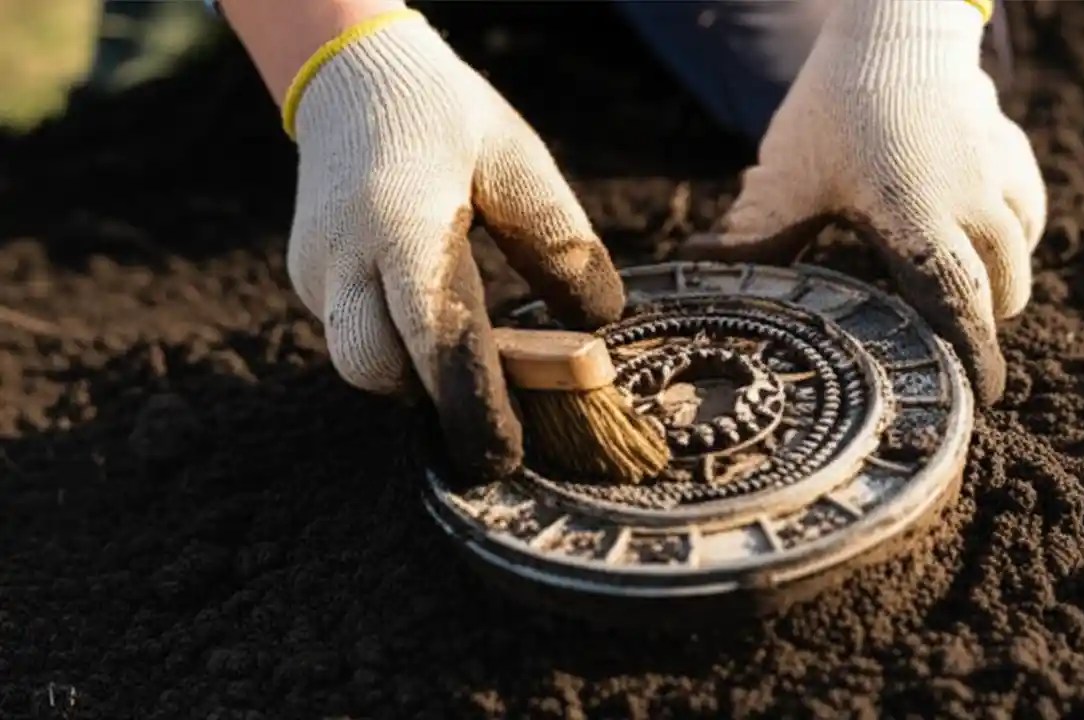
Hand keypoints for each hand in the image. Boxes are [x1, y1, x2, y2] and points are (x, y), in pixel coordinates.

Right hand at [286, 10, 623, 478]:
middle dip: (436, 399)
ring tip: (471, 345)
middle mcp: (342, 254)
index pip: (431, 330)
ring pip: (362, 365)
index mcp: (399, 219)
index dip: (470, 400)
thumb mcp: (518, 159)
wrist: (352, 83)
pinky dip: (400, 348)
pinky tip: (433, 314)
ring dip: (418, 375)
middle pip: (376, 371)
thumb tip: (596, 327)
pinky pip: (357, 339)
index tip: (505, 453)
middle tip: (502, 406)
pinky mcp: (309, 284)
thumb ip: (558, 240)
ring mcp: (315, 274)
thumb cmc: (450, 122)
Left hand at [681, 0, 1045, 403]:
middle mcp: (969, 199)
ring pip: (1017, 259)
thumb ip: (755, 229)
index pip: (954, 299)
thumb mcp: (788, 173)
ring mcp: (1000, 175)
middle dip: (979, 326)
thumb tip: (697, 264)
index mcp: (912, 212)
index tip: (980, 394)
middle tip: (950, 345)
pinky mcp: (1016, 155)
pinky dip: (1009, 243)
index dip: (970, 352)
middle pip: (998, 292)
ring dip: (994, 285)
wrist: (894, 30)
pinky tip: (973, 241)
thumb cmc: (833, 106)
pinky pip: (1028, 219)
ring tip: (953, 292)